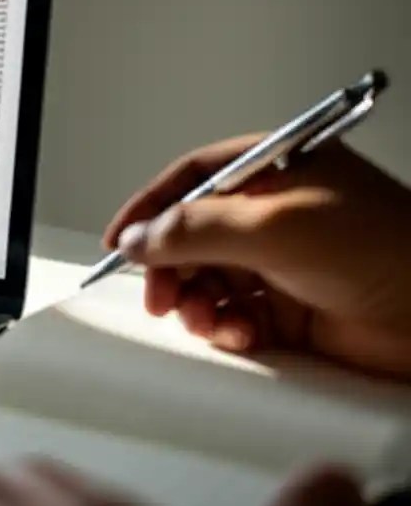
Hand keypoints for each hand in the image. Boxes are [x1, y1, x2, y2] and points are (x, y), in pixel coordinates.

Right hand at [104, 135, 410, 379]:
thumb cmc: (387, 251)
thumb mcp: (278, 226)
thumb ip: (197, 229)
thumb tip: (139, 238)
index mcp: (279, 170)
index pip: (195, 177)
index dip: (152, 206)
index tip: (121, 240)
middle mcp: (278, 213)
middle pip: (193, 234)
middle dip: (170, 266)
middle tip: (160, 295)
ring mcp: (285, 263)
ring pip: (208, 280)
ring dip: (195, 303)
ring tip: (205, 320)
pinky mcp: (294, 310)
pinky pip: (234, 317)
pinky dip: (226, 329)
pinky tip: (239, 335)